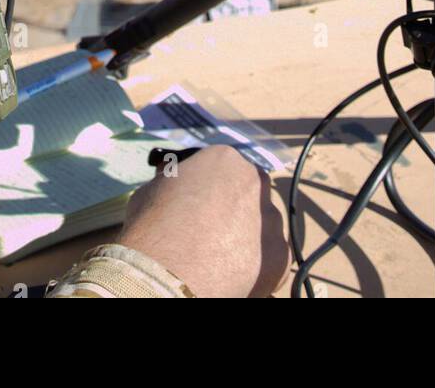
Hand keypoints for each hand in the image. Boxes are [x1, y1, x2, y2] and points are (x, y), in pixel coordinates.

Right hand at [116, 144, 288, 297]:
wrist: (168, 271)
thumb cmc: (153, 227)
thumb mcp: (153, 189)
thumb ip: (174, 182)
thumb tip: (177, 184)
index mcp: (224, 159)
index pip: (222, 169)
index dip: (208, 188)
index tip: (197, 204)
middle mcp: (254, 182)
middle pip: (249, 192)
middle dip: (234, 209)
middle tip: (212, 231)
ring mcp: (271, 218)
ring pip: (263, 225)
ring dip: (248, 236)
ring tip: (220, 257)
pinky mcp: (281, 254)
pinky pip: (270, 258)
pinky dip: (256, 266)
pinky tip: (233, 274)